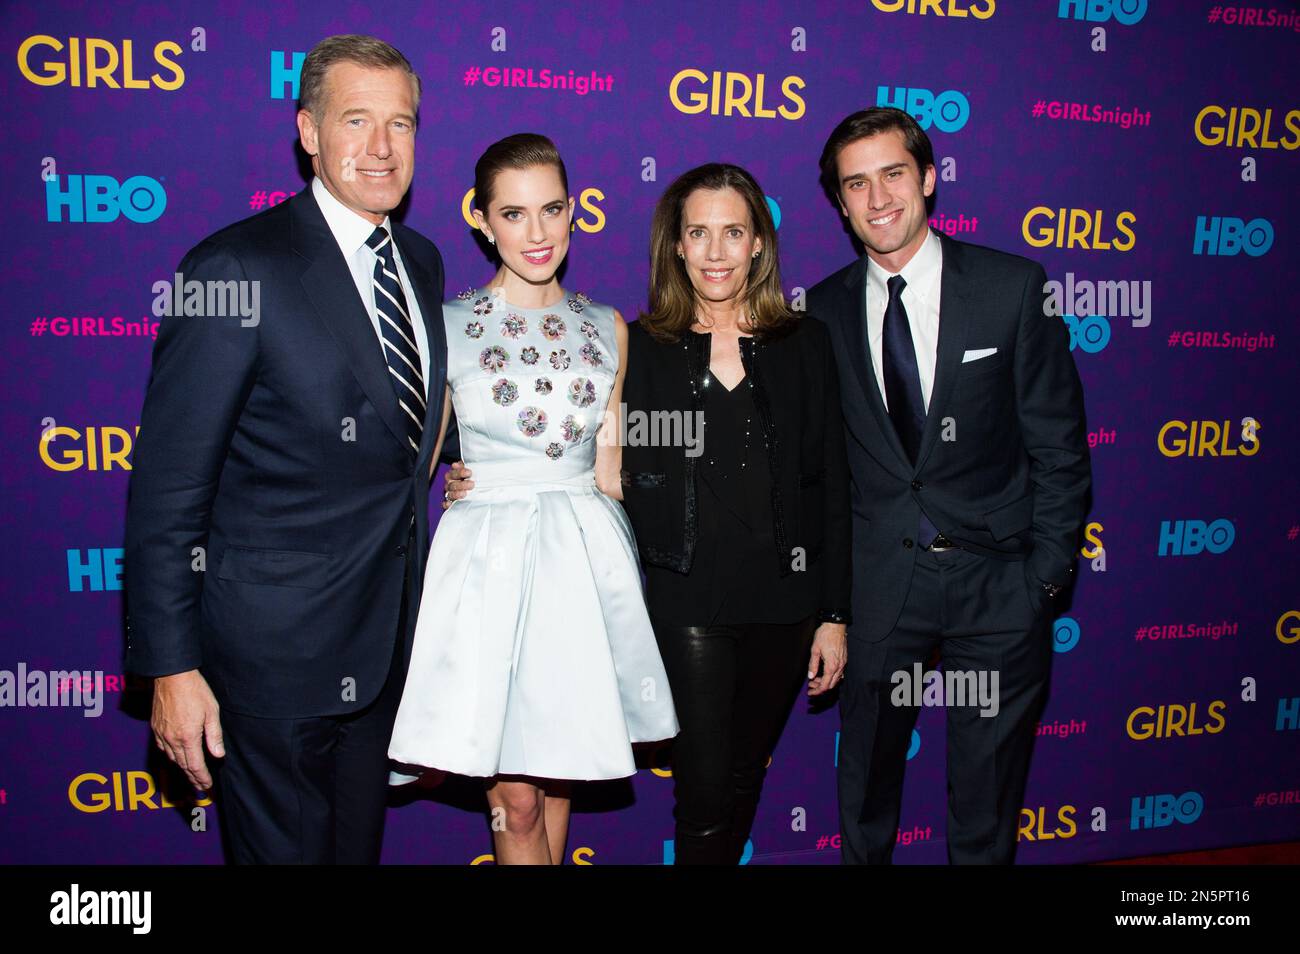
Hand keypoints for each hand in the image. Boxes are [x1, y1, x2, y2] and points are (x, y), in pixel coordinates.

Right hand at [151, 669, 223, 791]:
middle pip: (183, 765)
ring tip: (191, 776)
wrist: (171, 676)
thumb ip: (214, 735)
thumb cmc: (195, 691)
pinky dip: (171, 757)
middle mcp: (172, 739)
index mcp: (188, 737)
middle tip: (200, 787)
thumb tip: (218, 755)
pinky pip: (163, 749)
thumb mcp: (211, 711)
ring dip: (182, 769)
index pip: (195, 765)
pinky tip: (176, 758)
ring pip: (172, 758)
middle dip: (193, 778)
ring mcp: (162, 734)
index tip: (207, 786)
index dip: (201, 778)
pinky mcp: (156, 728)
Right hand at [442, 460, 473, 509]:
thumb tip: (466, 463)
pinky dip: (447, 504)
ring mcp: (450, 494)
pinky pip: (445, 504)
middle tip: (471, 484)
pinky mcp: (450, 503)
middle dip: (461, 484)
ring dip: (456, 494)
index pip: (454, 472)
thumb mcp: (475, 472)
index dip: (460, 472)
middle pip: (452, 483)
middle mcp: (451, 484)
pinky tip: (450, 504)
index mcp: (455, 475)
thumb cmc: (476, 481)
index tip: (469, 472)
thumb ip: (471, 467)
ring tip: (464, 494)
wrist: (480, 493)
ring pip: (449, 493)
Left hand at [807, 622, 846, 695]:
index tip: (809, 693)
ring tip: (814, 680)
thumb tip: (811, 676)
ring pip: (835, 680)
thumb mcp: (815, 650)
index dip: (817, 691)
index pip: (825, 685)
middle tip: (810, 686)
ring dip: (825, 682)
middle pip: (831, 685)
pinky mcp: (844, 660)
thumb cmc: (824, 636)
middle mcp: (839, 667)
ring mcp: (843, 664)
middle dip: (820, 688)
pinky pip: (839, 674)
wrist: (836, 626)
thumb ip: (813, 665)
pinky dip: (831, 677)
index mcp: (832, 666)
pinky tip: (824, 674)